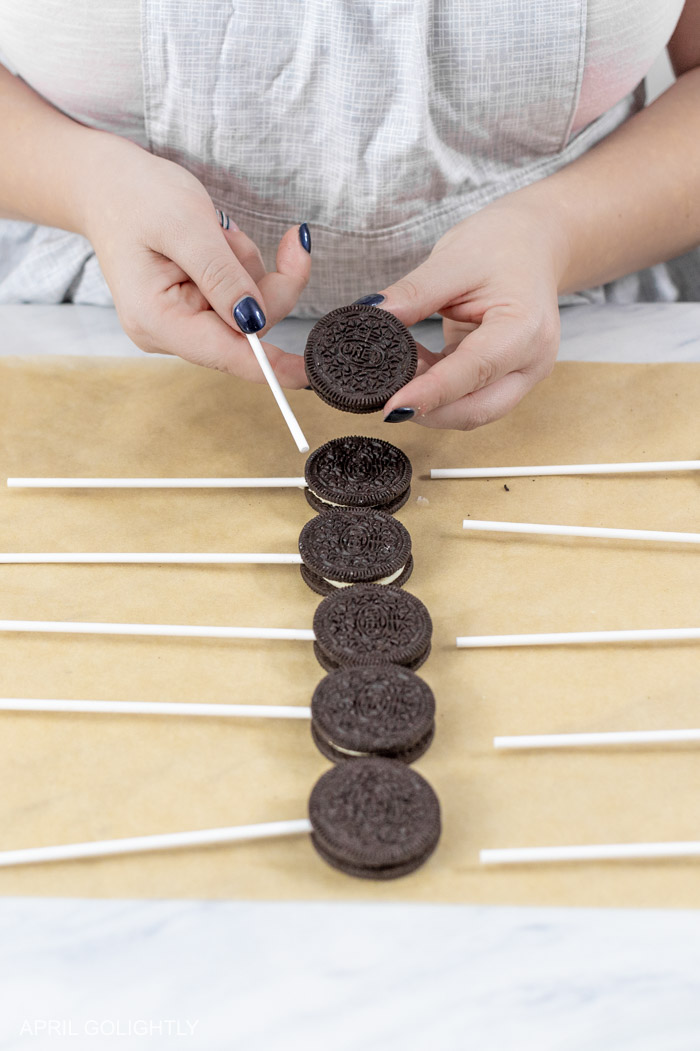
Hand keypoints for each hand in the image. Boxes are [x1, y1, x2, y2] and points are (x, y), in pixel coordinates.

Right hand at [83, 138, 309, 386]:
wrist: (107, 183)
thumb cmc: (137, 196)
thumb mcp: (186, 225)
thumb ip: (223, 276)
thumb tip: (254, 321)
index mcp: (157, 320)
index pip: (227, 354)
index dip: (273, 366)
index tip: (309, 374)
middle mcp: (169, 332)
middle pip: (248, 329)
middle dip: (267, 282)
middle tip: (290, 240)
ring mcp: (182, 322)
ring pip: (251, 310)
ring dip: (248, 266)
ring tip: (216, 232)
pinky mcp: (195, 309)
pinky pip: (241, 297)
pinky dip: (240, 265)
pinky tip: (216, 240)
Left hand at [360, 193, 566, 428]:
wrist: (533, 244)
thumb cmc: (502, 246)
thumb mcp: (453, 260)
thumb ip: (412, 294)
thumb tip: (371, 317)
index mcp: (524, 330)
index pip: (473, 372)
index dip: (431, 394)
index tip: (392, 407)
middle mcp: (529, 362)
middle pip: (475, 410)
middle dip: (426, 411)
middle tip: (382, 395)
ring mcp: (518, 376)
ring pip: (468, 411)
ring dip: (427, 401)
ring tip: (395, 370)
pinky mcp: (500, 379)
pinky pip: (463, 397)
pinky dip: (432, 389)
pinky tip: (411, 364)